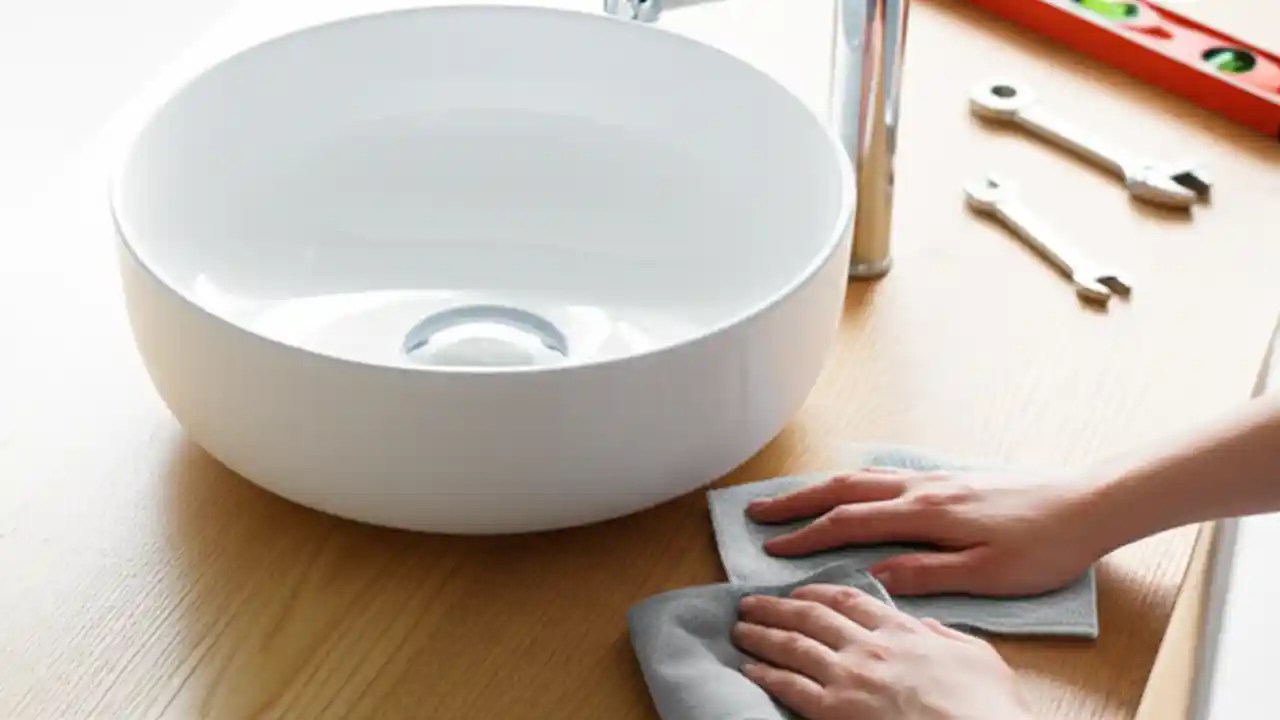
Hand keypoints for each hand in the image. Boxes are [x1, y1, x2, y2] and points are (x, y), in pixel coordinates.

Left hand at [733, 585, 1027, 719]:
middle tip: (751, 601)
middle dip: (777, 607)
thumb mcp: (978, 657)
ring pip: (793, 646)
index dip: (818, 594)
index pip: (851, 602)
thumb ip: (947, 637)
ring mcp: (849, 678)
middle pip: (812, 617)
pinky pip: (790, 686)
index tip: (799, 591)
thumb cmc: (988, 706)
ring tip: (739, 627)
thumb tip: (927, 625)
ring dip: (762, 634)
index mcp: (903, 632)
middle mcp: (869, 648)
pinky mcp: (834, 710)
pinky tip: (747, 667)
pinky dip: (765, 673)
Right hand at [746, 469, 1104, 595]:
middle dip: (796, 500)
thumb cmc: (1045, 544)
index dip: (807, 536)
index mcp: (926, 513)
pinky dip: (852, 482)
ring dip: (820, 487)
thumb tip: (871, 575)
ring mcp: (936, 478)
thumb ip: (925, 573)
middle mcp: (923, 487)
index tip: (772, 548)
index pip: (849, 523)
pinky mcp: (951, 478)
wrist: (1090, 503)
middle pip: (844, 488)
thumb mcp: (986, 573)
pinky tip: (851, 490)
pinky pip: (884, 476)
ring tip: (790, 499)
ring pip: (862, 477)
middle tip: (757, 511)